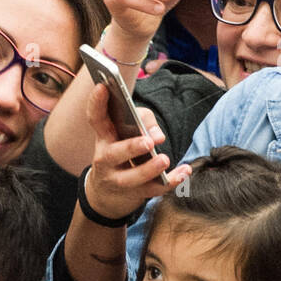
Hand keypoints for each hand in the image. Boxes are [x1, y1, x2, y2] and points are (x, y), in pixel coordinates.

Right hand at [80, 81, 190, 221]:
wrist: (108, 192)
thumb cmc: (122, 151)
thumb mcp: (126, 133)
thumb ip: (144, 122)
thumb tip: (158, 136)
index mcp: (104, 137)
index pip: (96, 119)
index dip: (96, 103)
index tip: (103, 86)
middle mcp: (105, 158)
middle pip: (114, 154)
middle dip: (131, 148)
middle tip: (148, 142)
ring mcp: (117, 179)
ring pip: (130, 178)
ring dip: (148, 169)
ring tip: (164, 160)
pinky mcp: (134, 193)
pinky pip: (152, 190)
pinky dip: (171, 182)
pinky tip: (185, 172)